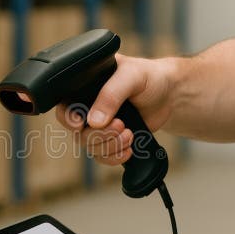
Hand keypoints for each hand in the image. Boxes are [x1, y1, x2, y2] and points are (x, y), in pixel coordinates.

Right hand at [55, 54, 176, 165]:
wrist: (169, 95)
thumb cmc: (148, 77)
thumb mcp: (131, 76)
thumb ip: (111, 95)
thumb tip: (94, 122)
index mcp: (85, 86)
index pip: (65, 106)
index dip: (69, 119)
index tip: (82, 125)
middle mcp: (88, 107)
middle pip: (78, 132)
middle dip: (99, 134)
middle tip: (121, 125)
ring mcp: (99, 126)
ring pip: (90, 147)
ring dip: (109, 146)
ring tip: (130, 134)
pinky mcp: (111, 140)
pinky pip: (102, 156)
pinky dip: (114, 157)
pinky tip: (128, 149)